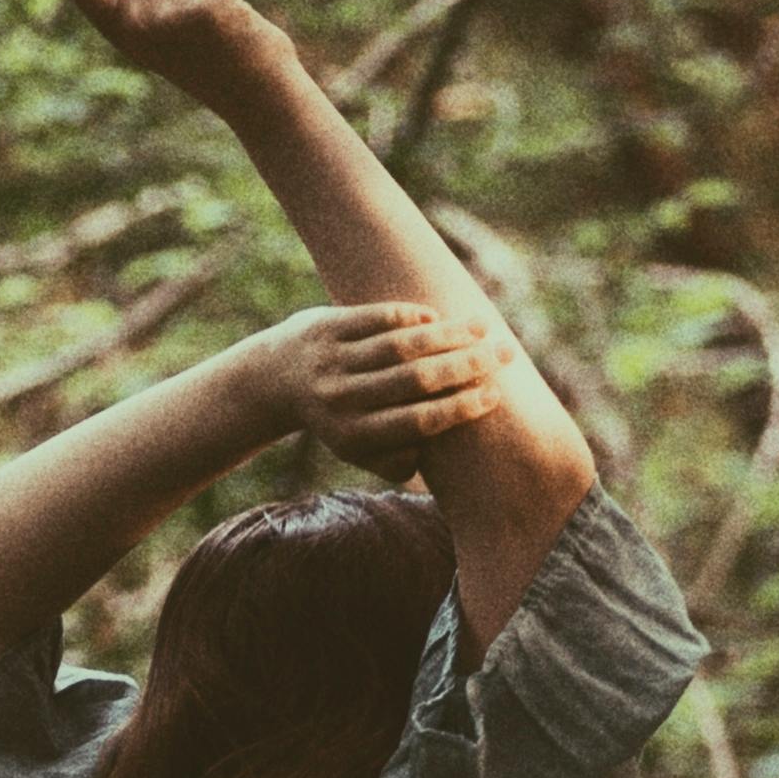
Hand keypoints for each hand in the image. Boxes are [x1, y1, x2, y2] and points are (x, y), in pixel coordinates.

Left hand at [258, 301, 513, 484]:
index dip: (459, 408)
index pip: (418, 422)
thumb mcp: (357, 450)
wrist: (274, 380)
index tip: (493, 395)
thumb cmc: (335, 418)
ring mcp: (332, 359)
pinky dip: (411, 316)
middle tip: (504, 354)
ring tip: (482, 328)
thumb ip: (395, 460)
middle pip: (415, 380)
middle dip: (466, 366)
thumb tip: (441, 450)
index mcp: (353, 437)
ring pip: (401, 345)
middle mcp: (342, 399)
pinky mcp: (326, 326)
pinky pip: (377, 318)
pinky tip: (437, 317)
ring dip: (448, 335)